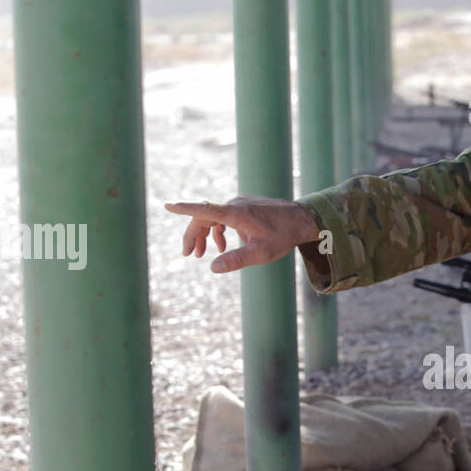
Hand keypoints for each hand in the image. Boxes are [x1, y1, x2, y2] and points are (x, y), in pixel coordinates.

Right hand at [164, 196, 319, 272]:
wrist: (303, 220)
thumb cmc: (283, 237)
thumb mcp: (261, 253)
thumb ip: (236, 260)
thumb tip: (213, 267)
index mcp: (236, 213)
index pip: (204, 209)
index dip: (184, 208)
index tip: (168, 205)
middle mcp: (235, 204)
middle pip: (204, 216)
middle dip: (193, 235)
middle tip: (188, 254)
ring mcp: (240, 203)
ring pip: (214, 216)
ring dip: (205, 234)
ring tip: (202, 253)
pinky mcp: (245, 206)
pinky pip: (224, 216)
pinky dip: (219, 230)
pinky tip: (222, 245)